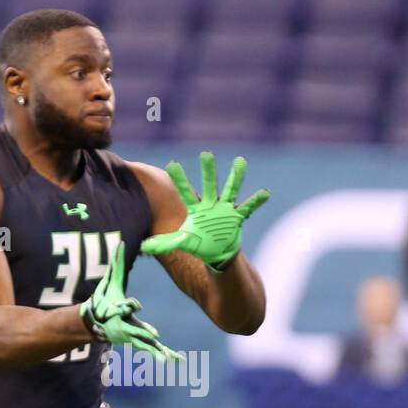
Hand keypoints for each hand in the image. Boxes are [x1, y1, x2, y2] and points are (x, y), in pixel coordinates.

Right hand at [80, 241, 179, 360]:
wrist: (95, 324)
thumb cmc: (105, 300)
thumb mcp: (109, 281)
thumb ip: (116, 264)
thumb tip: (121, 243)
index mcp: (118, 311)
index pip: (124, 307)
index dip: (129, 305)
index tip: (135, 305)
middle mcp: (125, 326)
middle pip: (135, 329)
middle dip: (144, 332)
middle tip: (154, 335)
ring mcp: (132, 336)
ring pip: (146, 345)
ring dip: (157, 352)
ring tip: (168, 360)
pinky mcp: (138, 342)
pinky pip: (153, 349)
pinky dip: (164, 355)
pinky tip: (177, 361)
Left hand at [140, 152, 269, 268]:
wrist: (217, 253)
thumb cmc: (199, 244)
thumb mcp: (182, 243)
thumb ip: (164, 243)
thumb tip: (143, 246)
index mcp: (196, 208)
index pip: (185, 191)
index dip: (179, 179)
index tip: (171, 163)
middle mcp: (211, 204)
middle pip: (209, 184)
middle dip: (208, 170)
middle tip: (206, 154)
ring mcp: (225, 209)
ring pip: (231, 189)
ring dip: (236, 176)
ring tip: (240, 161)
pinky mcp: (237, 217)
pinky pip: (248, 207)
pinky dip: (256, 201)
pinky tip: (264, 193)